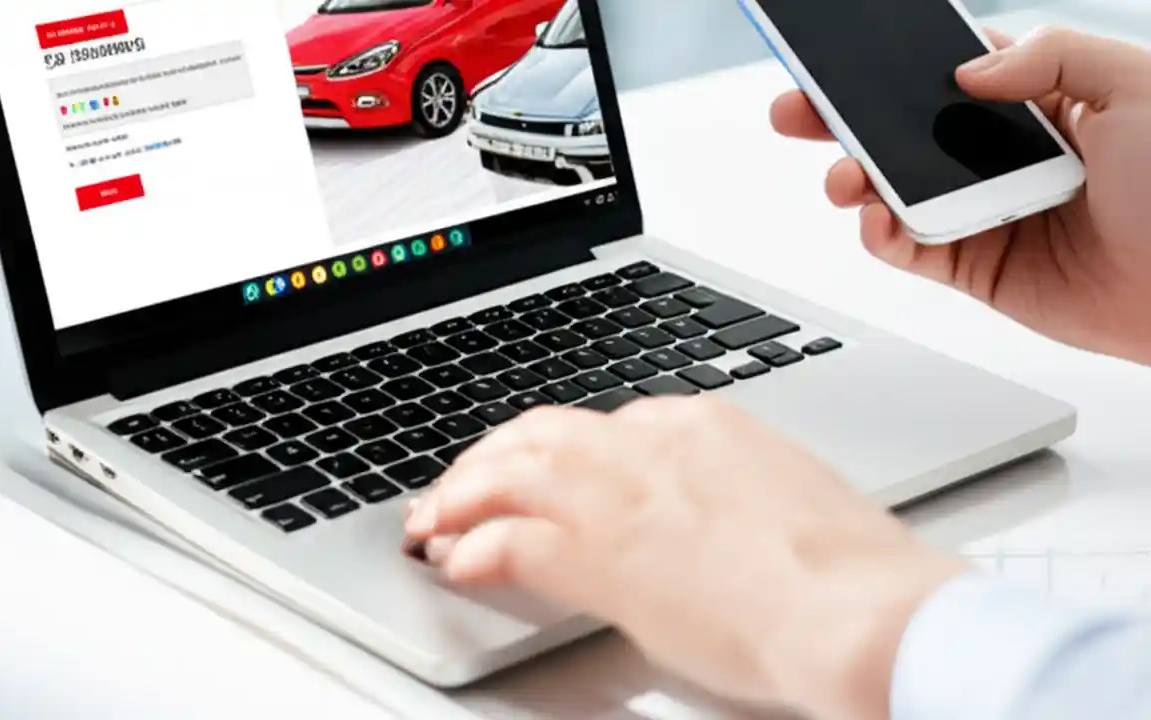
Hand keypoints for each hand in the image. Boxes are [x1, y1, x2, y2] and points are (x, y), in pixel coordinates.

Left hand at [404, 401, 963, 719]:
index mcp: (701, 424)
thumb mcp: (784, 503)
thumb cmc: (845, 568)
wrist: (856, 604)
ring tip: (434, 522)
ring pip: (509, 472)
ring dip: (461, 495)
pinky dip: (473, 547)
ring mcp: (618, 492)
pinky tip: (459, 563)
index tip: (538, 471)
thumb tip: (707, 522)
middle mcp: (649, 443)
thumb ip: (730, 496)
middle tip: (461, 489)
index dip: (555, 451)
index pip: (602, 424)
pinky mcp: (598, 552)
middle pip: (541, 433)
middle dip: (491, 458)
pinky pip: (508, 539)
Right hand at [771, 28, 1150, 364]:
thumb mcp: (1136, 87)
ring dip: (855, 181)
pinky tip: (875, 221)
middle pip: (906, 131)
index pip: (950, 74)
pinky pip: (913, 249)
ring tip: (841, 179)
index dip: (895, 68)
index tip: (843, 62)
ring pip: (898, 192)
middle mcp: (1007, 155)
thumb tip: (968, 72)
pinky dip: (882, 237)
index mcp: (1045, 100)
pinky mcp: (978, 267)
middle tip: (798, 113)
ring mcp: (987, 211)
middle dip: (844, 121)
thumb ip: (1052, 56)